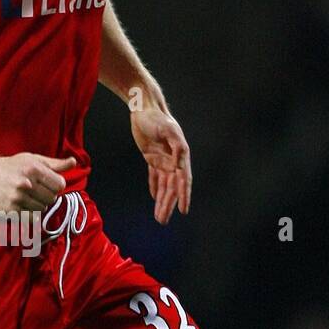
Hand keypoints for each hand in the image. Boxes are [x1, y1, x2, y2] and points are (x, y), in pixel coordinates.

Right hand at [0, 152, 76, 212]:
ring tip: (26, 197)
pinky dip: (29, 215)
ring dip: (37, 205)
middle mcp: (27, 183)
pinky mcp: (11, 210)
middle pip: (52, 199)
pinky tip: (22, 206)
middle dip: (46, 196)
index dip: (55, 185)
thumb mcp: (33, 160)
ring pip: (42, 209)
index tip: (46, 184)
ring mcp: (18, 198)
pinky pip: (31, 219)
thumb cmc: (11, 166)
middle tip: (34, 191)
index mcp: (34, 169)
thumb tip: (74, 162)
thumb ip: (55, 164)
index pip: (60, 185)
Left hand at [129, 103, 191, 223]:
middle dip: (168, 204)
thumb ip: (176, 144)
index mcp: (180, 155)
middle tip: (163, 220)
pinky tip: (154, 198)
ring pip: (163, 185)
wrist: (144, 109)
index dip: (183, 196)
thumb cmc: (156, 118)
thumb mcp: (167, 129)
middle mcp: (174, 160)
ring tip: (159, 217)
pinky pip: (154, 177)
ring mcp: (163, 160)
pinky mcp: (152, 157)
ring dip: (161, 201)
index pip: (183, 180)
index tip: (183, 210)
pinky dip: (155, 187)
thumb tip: (180, 161)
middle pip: (172, 187)